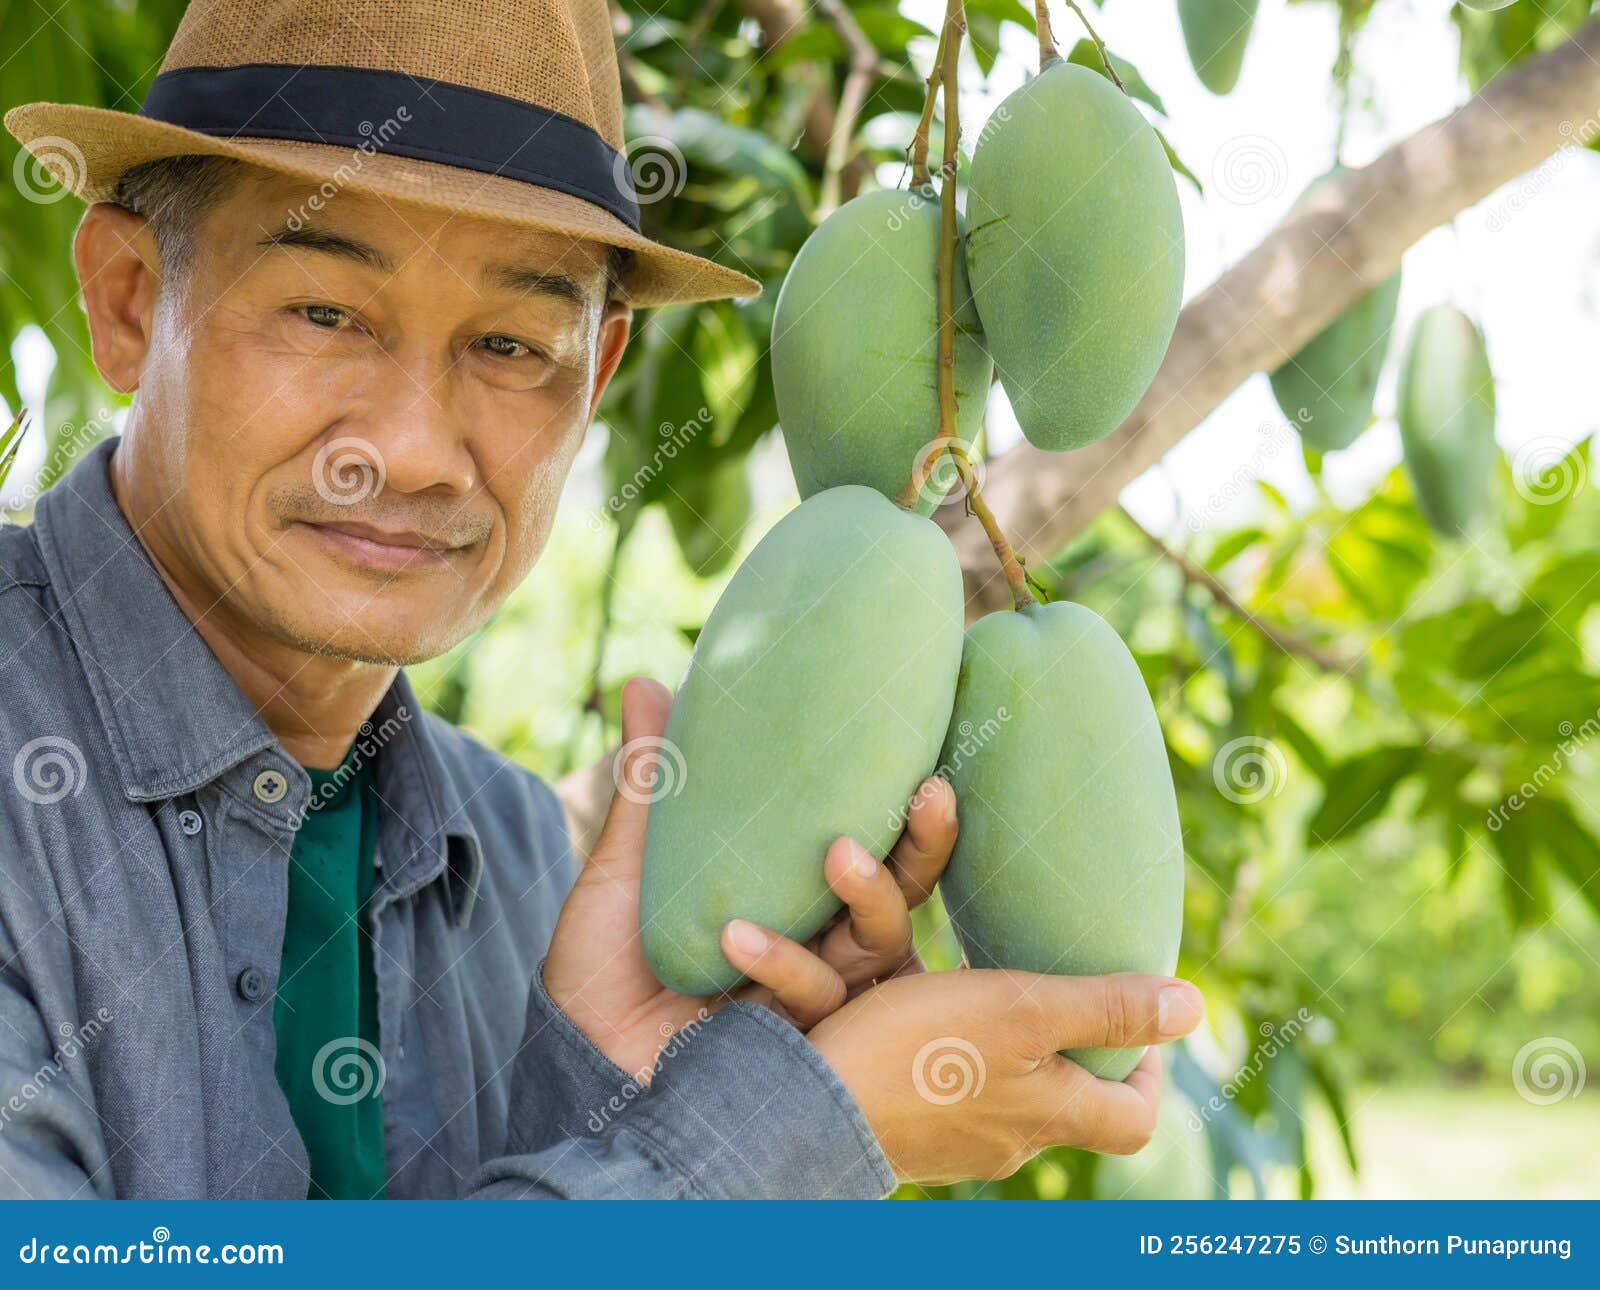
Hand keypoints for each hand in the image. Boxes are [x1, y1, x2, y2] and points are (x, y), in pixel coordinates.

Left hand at [543, 676, 957, 1079]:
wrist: (568, 1060)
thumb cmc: (603, 968)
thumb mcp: (628, 866)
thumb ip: (651, 782)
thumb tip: (645, 680)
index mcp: (794, 904)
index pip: (873, 853)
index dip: (908, 811)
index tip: (925, 754)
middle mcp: (816, 954)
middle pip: (900, 898)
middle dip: (922, 847)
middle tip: (928, 793)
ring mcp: (809, 1006)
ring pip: (878, 948)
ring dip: (869, 895)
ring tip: (839, 853)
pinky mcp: (792, 1050)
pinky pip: (814, 1000)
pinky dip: (782, 960)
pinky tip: (735, 934)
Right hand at [809, 968, 1205, 1184]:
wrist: (811, 1103)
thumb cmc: (921, 1053)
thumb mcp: (1021, 1009)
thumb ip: (1106, 1006)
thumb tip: (1193, 1006)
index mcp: (1052, 1114)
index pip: (1136, 1120)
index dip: (1151, 1072)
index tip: (1136, 1023)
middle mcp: (1012, 1143)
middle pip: (1073, 1107)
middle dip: (1076, 1053)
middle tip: (1058, 997)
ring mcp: (959, 1147)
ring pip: (1011, 1102)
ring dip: (1015, 1055)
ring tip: (990, 1000)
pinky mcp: (911, 1135)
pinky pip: (955, 1101)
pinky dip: (960, 1065)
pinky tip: (928, 1026)